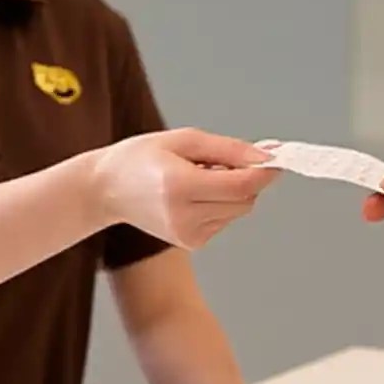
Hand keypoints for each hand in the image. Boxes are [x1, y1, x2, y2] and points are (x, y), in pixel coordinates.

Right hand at [91, 128, 278, 249]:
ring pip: (239, 210)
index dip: (264, 172)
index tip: (276, 159)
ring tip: (199, 177)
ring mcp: (188, 235)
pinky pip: (225, 219)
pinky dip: (220, 204)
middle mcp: (185, 216)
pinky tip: (194, 194)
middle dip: (247, 179)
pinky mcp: (192, 243)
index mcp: (180, 186)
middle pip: (245, 200)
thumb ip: (230, 149)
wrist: (106, 190)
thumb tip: (268, 157)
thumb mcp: (185, 139)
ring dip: (232, 191)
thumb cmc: (141, 158)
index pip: (242, 186)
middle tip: (223, 161)